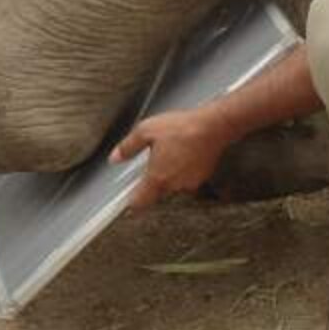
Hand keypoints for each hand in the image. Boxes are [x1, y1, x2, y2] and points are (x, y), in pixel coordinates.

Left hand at [109, 104, 234, 210]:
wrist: (213, 126)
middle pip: (156, 191)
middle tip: (152, 159)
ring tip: (169, 150)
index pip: (140, 202)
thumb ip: (128, 147)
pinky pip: (186, 177)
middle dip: (152, 179)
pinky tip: (182, 151)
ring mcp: (189, 182)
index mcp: (158, 177)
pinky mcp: (202, 177)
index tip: (127, 201)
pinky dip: (182, 168)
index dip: (131, 203)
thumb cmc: (182, 128)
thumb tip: (116, 157)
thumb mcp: (146, 131)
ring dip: (168, 173)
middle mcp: (174, 184)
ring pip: (172, 184)